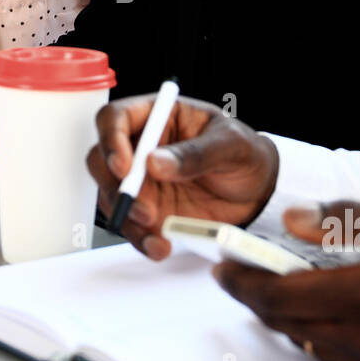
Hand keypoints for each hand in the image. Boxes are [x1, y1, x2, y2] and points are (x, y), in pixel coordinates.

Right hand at [86, 95, 278, 257]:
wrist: (258, 191)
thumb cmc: (244, 154)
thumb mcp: (232, 145)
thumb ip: (197, 153)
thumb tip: (156, 162)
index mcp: (158, 116)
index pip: (116, 118)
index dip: (110, 139)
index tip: (124, 166)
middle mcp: (141, 147)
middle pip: (101, 159)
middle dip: (115, 186)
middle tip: (141, 207)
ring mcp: (142, 181)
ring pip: (111, 196)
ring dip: (126, 218)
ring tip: (155, 232)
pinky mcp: (148, 210)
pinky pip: (130, 225)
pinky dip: (139, 238)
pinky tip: (159, 244)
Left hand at [214, 202, 359, 360]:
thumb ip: (349, 218)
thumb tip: (294, 218)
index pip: (279, 292)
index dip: (243, 279)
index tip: (226, 264)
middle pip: (281, 320)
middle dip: (254, 295)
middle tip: (244, 272)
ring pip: (302, 340)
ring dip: (285, 314)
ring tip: (291, 285)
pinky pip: (330, 358)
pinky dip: (317, 333)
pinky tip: (331, 311)